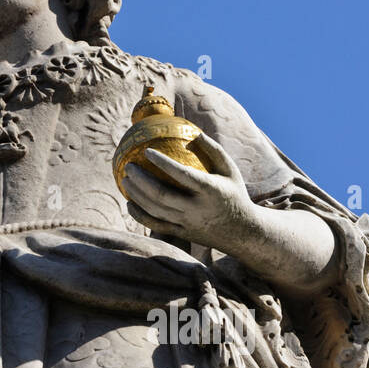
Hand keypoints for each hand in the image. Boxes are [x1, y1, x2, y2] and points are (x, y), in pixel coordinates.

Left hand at [121, 133, 254, 254]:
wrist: (243, 232)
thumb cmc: (233, 193)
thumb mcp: (229, 169)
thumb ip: (212, 149)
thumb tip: (191, 132)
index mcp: (211, 190)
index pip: (183, 175)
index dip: (163, 163)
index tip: (147, 151)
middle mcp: (197, 209)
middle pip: (161, 195)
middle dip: (141, 180)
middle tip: (129, 166)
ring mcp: (188, 224)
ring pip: (155, 211)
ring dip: (136, 195)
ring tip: (125, 179)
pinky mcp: (182, 235)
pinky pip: (155, 225)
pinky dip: (139, 215)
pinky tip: (129, 202)